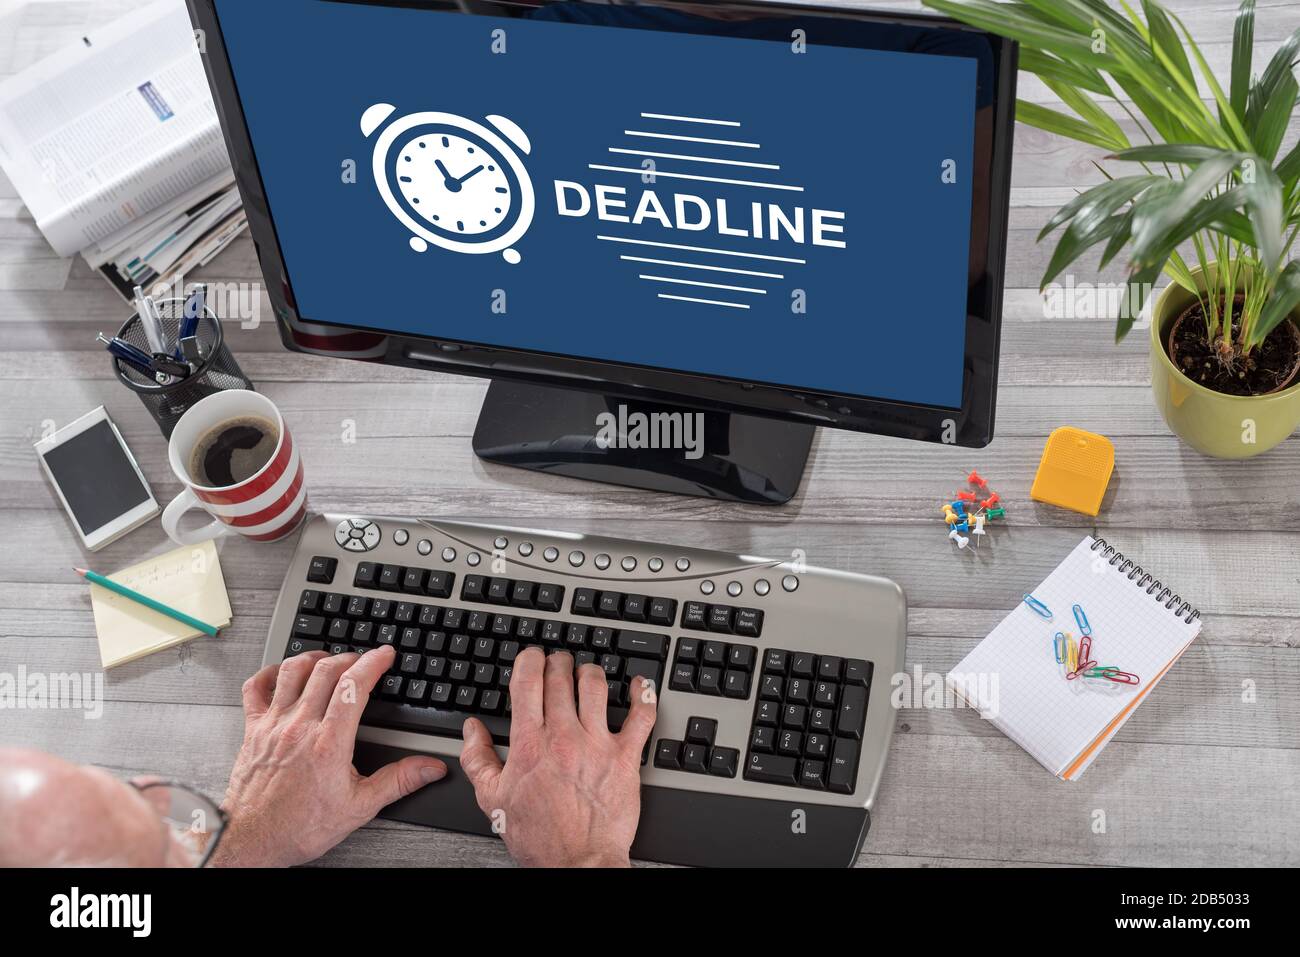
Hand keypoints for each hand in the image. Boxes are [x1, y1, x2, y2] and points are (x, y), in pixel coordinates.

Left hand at [212, 646, 446, 866]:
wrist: (253, 840)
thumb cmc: (299, 826)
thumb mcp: (359, 807)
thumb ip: (398, 781)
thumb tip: (429, 768)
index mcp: (328, 743)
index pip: (354, 686)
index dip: (373, 663)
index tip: (385, 655)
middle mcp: (299, 727)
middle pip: (325, 671)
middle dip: (349, 657)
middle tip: (362, 660)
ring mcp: (273, 725)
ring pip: (291, 671)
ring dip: (313, 658)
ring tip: (328, 659)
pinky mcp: (252, 730)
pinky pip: (255, 687)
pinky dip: (268, 672)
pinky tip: (280, 673)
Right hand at [460, 648, 656, 866]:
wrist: (577, 864)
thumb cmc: (540, 837)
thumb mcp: (493, 800)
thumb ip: (478, 759)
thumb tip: (472, 730)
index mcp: (531, 744)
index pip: (529, 681)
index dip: (530, 659)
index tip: (532, 657)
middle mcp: (565, 737)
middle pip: (561, 677)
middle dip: (558, 662)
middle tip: (558, 663)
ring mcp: (598, 745)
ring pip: (596, 686)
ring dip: (590, 671)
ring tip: (587, 673)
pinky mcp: (627, 758)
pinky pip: (642, 716)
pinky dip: (643, 694)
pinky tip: (638, 684)